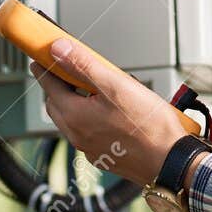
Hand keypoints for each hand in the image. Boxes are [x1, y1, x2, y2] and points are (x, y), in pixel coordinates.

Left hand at [29, 39, 191, 187]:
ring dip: (74, 102)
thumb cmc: (149, 125)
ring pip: (71, 119)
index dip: (44, 66)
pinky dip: (88, 118)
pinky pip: (86, 132)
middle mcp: (77, 135)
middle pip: (56, 104)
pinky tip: (109, 111)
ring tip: (95, 88)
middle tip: (68, 68)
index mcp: (75, 116)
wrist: (171, 161)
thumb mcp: (115, 84)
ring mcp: (89, 148)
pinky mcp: (103, 156)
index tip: (40, 56)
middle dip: (57, 85)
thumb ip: (83, 65)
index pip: (49, 85)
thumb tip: (58, 49)